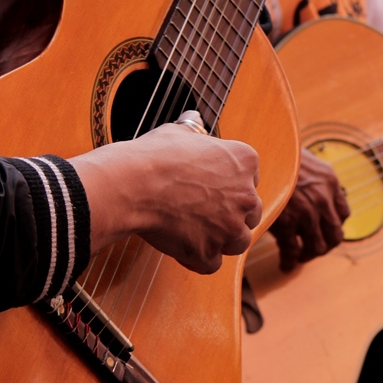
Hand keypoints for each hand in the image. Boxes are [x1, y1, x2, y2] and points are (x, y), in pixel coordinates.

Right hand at [70, 111, 262, 274]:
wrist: (132, 184)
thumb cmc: (152, 155)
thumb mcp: (177, 132)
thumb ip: (193, 130)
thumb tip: (193, 118)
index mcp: (245, 161)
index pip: (251, 180)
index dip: (229, 186)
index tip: (209, 187)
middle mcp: (246, 195)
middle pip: (250, 213)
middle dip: (230, 216)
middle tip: (200, 211)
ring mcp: (230, 227)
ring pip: (238, 242)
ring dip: (219, 240)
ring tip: (191, 231)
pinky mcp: (209, 251)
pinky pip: (212, 264)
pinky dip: (197, 260)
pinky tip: (179, 247)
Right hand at [269, 149, 349, 271]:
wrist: (256, 150)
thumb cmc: (274, 154)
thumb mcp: (303, 160)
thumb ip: (311, 177)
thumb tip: (307, 185)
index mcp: (329, 182)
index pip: (343, 213)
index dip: (333, 225)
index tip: (325, 229)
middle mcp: (323, 199)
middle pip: (335, 235)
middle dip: (325, 246)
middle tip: (313, 249)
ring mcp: (306, 213)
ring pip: (317, 247)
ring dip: (309, 255)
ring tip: (300, 257)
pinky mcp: (286, 224)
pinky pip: (292, 251)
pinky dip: (290, 262)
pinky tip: (286, 266)